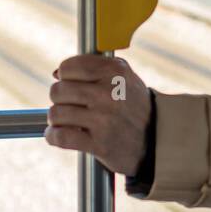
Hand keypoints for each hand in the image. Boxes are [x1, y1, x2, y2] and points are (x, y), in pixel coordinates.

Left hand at [45, 55, 151, 176]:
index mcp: (114, 71)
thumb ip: (94, 67)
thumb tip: (56, 73)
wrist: (156, 140)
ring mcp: (104, 119)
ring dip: (56, 120)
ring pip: (56, 113)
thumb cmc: (133, 105)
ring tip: (66, 121)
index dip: (65, 77)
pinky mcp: (99, 144)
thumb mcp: (123, 77)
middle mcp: (109, 93)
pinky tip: (57, 135)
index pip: (67, 67)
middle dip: (59, 99)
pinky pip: (60, 137)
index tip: (71, 85)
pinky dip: (53, 137)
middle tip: (69, 105)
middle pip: (58, 90)